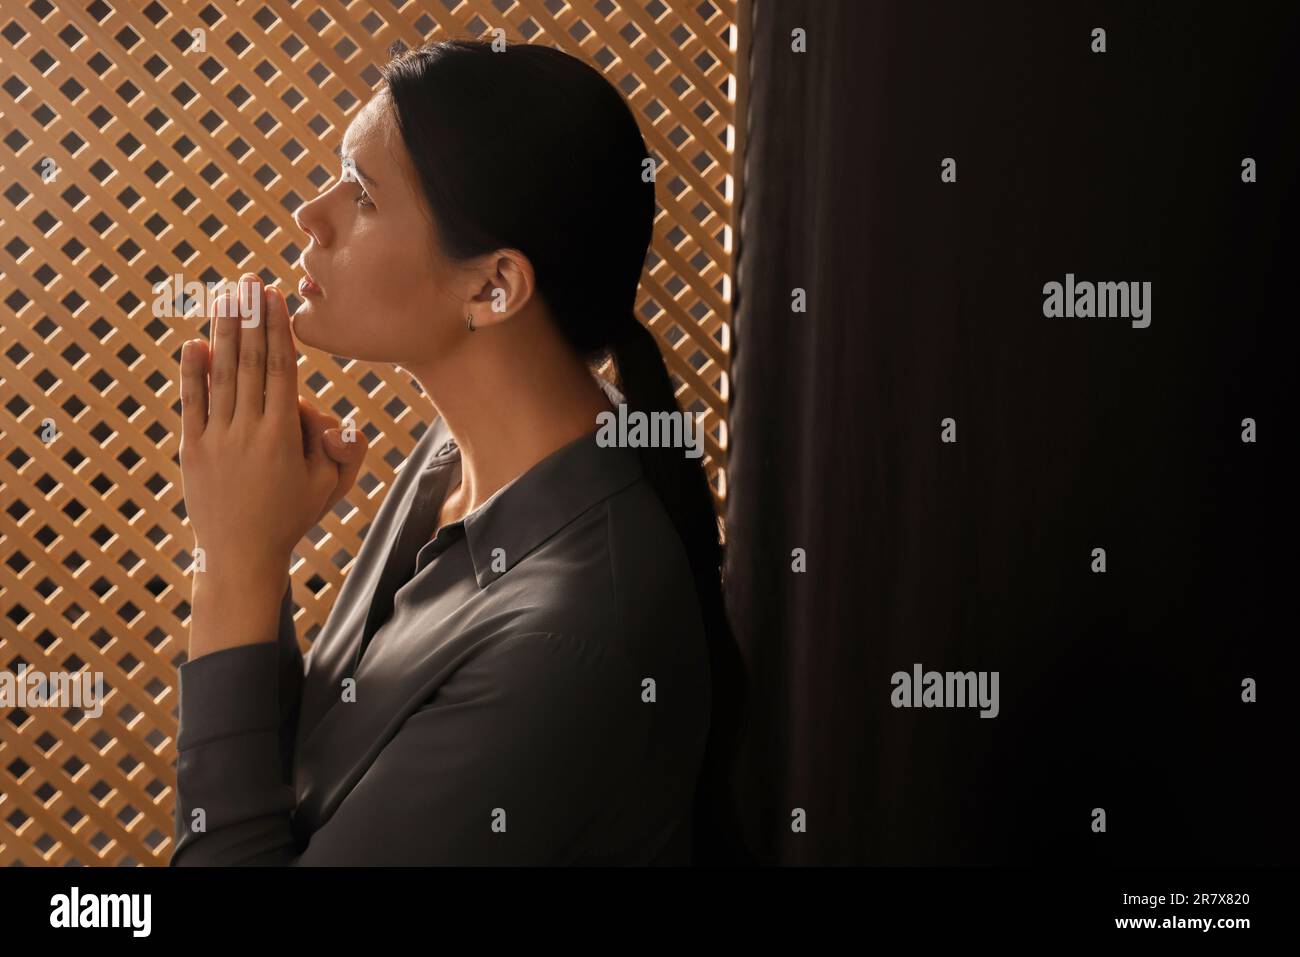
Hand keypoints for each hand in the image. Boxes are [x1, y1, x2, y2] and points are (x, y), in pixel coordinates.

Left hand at [177, 273, 366, 578]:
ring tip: (224, 299)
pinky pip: (193, 403)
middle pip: (250, 363)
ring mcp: (218, 439)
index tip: (274, 300)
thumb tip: (335, 419)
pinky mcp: (193, 450)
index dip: (277, 331)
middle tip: (248, 282)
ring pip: (222, 376)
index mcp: (284, 436)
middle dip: (250, 319)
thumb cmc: (292, 517)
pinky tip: (193, 344)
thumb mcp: (331, 487)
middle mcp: (249, 431)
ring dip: (223, 333)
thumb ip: (342, 449)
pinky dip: (192, 372)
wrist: (240, 555)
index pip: (282, 371)